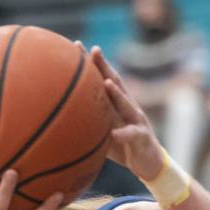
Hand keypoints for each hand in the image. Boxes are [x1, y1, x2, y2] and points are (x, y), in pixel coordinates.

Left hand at [86, 45, 165, 180]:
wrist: (149, 163)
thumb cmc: (123, 147)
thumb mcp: (104, 133)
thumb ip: (89, 123)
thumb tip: (60, 121)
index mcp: (116, 104)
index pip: (103, 78)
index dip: (91, 62)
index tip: (75, 46)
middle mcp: (128, 107)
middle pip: (116, 82)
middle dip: (104, 66)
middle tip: (93, 50)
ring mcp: (137, 120)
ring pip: (127, 104)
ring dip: (117, 93)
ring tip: (106, 83)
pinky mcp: (142, 137)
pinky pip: (131, 134)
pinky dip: (122, 134)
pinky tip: (113, 134)